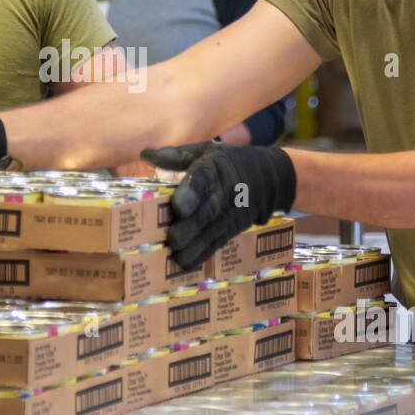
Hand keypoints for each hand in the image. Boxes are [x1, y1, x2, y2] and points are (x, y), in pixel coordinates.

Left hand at [142, 141, 296, 270]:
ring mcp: (230, 214)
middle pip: (207, 211)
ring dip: (194, 246)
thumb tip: (146, 154)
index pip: (203, 179)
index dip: (191, 193)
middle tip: (171, 238)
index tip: (178, 207)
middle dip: (190, 227)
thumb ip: (177, 155)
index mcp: (215, 167)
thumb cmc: (228, 163)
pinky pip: (216, 244)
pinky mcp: (232, 230)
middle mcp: (225, 192)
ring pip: (212, 231)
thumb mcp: (207, 150)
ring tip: (175, 254)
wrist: (268, 179)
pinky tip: (184, 263)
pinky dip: (201, 255)